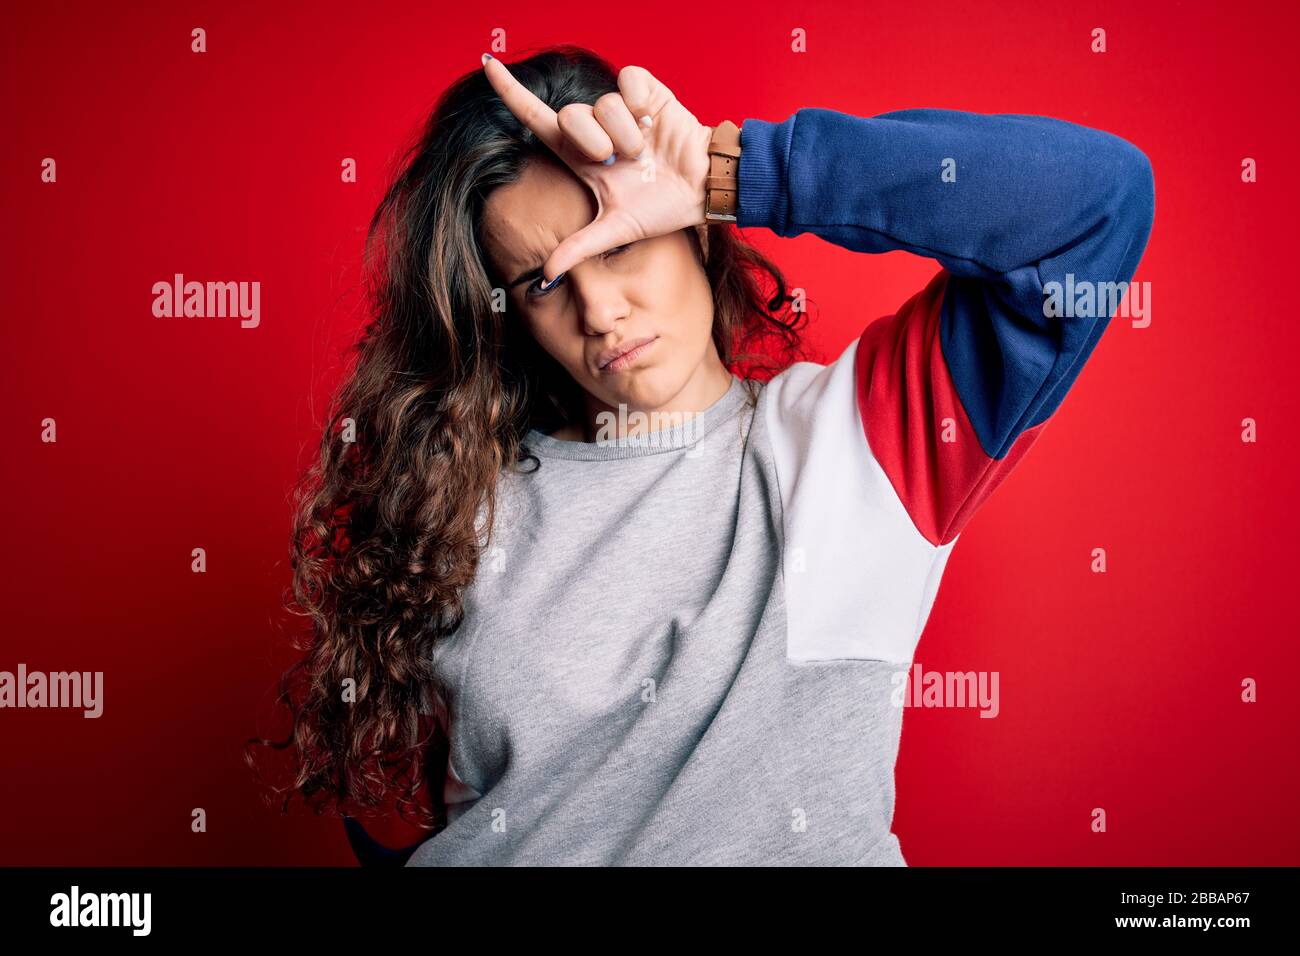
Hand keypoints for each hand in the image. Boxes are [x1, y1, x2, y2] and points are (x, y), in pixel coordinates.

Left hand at [481, 54, 713, 286]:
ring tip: (644, 152)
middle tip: (617, 162)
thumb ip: (578, 247)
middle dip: (591, 143)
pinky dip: (640, 103)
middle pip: (568, 116)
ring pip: (601, 104)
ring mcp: (620, 107)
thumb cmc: (661, 207)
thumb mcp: (616, 229)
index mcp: (580, 156)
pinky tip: (653, 121)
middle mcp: (595, 128)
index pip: (536, 118)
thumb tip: (545, 275)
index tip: (486, 63)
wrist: (703, 188)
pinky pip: (627, 81)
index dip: (510, 92)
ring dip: (624, 134)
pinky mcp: (644, 90)